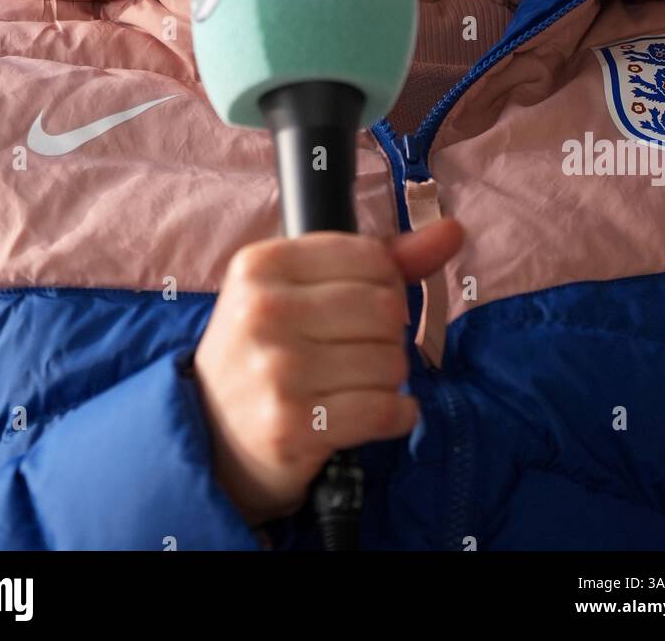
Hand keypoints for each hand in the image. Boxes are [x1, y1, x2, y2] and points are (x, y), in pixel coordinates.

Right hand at [192, 217, 464, 525]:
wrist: (212, 434)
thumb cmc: (266, 350)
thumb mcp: (300, 289)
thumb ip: (381, 258)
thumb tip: (451, 230)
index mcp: (262, 264)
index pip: (371, 257)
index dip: (385, 283)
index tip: (362, 304)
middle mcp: (264, 311)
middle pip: (386, 308)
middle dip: (388, 334)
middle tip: (358, 349)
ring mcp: (277, 370)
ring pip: (391, 361)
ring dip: (389, 378)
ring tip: (355, 382)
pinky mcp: (293, 425)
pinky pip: (385, 410)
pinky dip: (396, 414)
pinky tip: (373, 412)